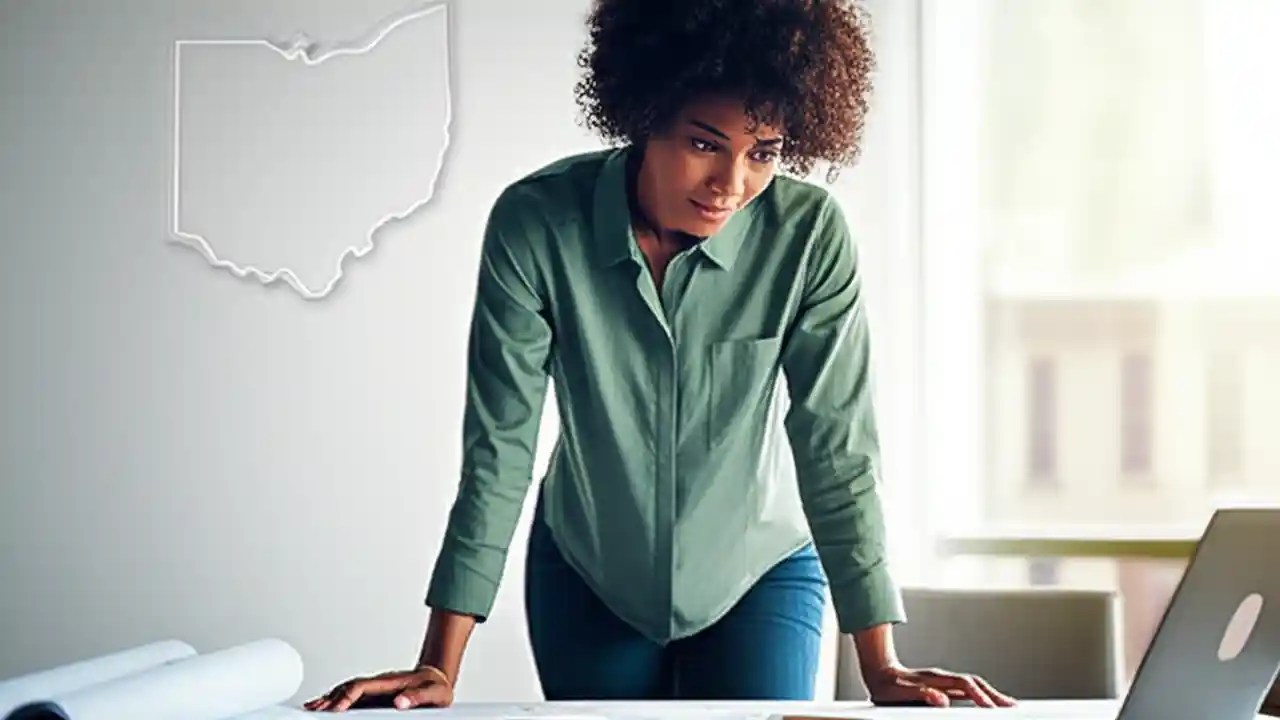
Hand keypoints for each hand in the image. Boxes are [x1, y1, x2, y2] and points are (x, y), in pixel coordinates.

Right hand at [302, 666, 452, 711]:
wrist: (439, 677)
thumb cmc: (436, 687)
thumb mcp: (434, 693)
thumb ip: (418, 697)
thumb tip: (399, 702)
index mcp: (390, 682)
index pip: (362, 687)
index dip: (347, 697)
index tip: (336, 709)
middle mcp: (379, 684)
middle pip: (348, 688)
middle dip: (330, 699)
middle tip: (313, 710)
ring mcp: (375, 689)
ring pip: (346, 691)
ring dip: (329, 699)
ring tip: (311, 708)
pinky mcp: (375, 696)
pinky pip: (351, 697)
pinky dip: (336, 700)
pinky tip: (325, 706)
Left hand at [863, 663, 1016, 707]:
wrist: (878, 673)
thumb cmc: (887, 687)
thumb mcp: (900, 693)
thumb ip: (921, 695)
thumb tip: (941, 699)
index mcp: (936, 679)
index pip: (966, 686)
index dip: (981, 697)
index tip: (994, 709)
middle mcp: (943, 678)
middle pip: (975, 683)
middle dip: (994, 694)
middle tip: (1013, 707)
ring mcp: (943, 681)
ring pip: (974, 686)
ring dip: (991, 694)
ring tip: (1007, 705)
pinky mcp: (942, 686)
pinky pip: (967, 690)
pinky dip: (980, 696)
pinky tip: (985, 703)